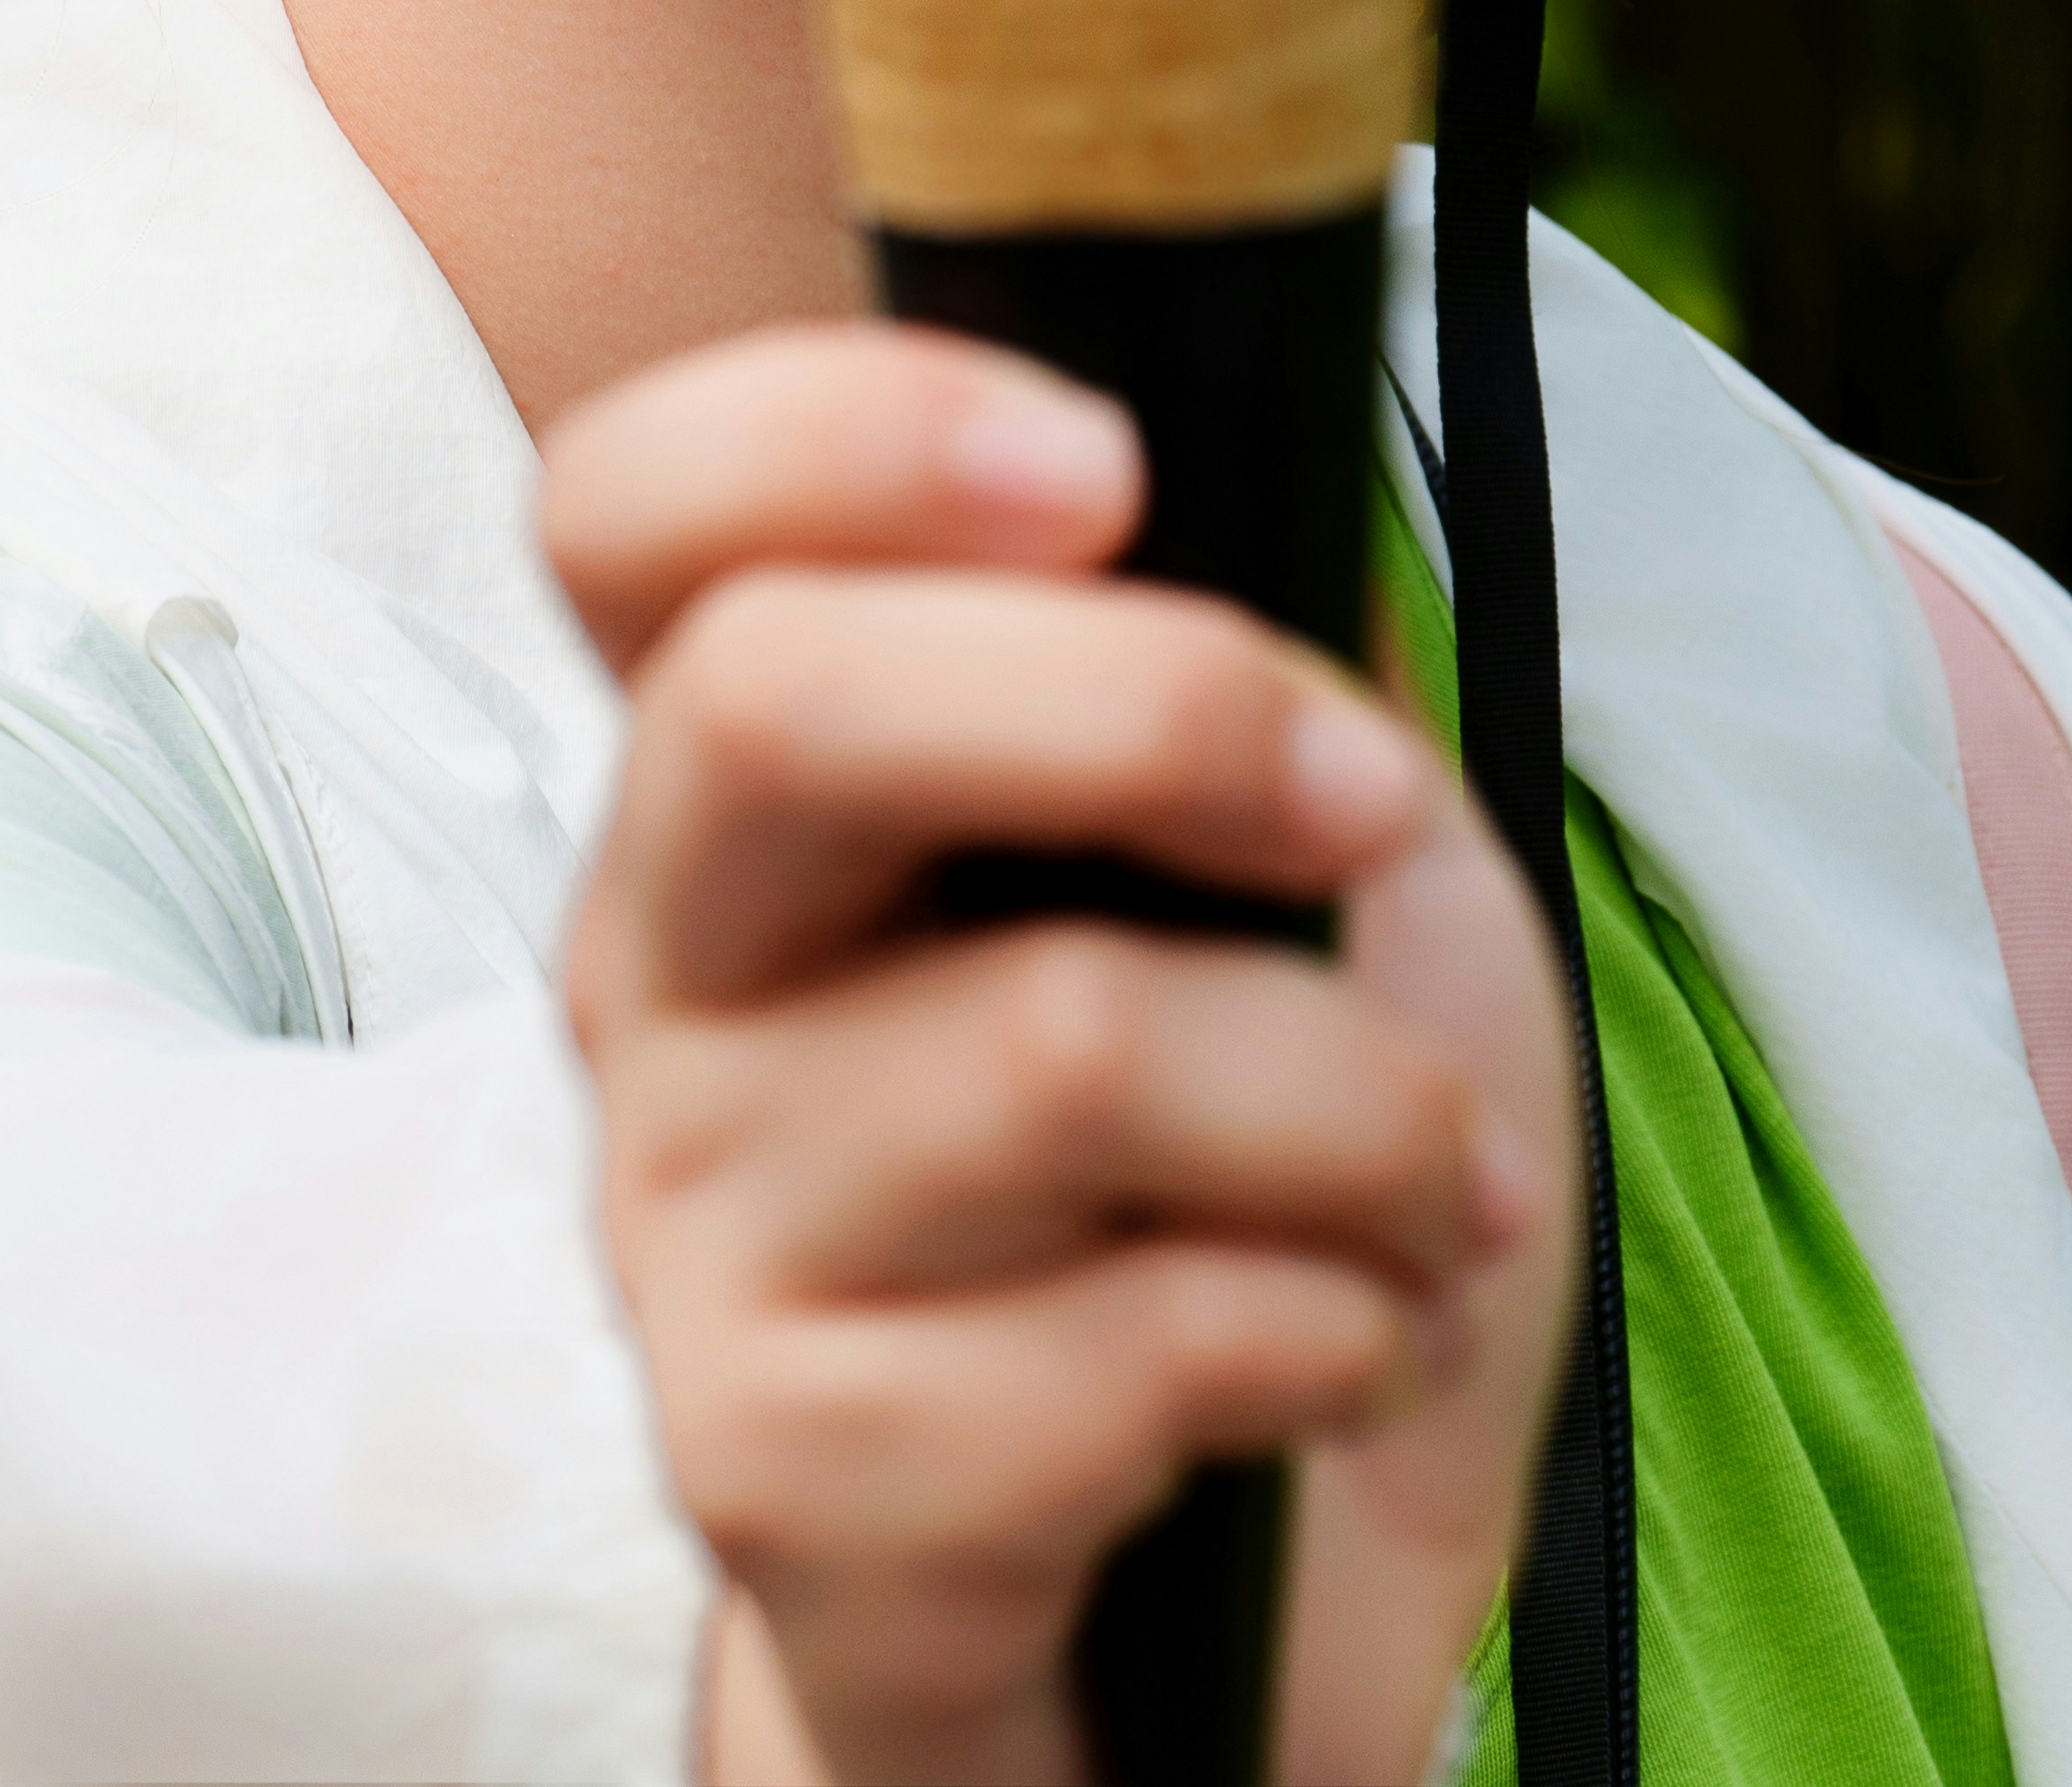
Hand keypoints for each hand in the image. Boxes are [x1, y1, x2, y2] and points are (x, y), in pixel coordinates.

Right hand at [551, 323, 1577, 1786]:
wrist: (1227, 1646)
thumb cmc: (1248, 1221)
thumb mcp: (1314, 893)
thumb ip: (1260, 683)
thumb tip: (1267, 527)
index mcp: (755, 802)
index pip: (631, 516)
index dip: (839, 426)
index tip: (1106, 467)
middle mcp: (660, 984)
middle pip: (774, 701)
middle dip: (1153, 703)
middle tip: (1362, 811)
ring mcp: (689, 1238)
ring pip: (1053, 1039)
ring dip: (1364, 1121)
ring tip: (1439, 1199)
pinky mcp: (781, 1483)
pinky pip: (1110, 1345)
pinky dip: (1329, 1341)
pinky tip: (1336, 1371)